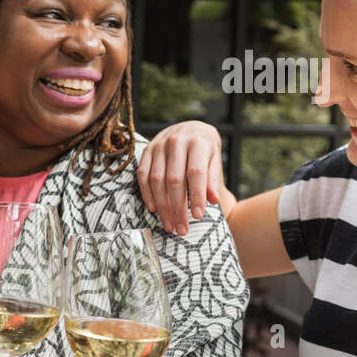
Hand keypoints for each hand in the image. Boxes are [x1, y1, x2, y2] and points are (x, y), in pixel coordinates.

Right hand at [136, 121, 223, 236]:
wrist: (189, 128)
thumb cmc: (204, 148)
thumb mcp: (214, 159)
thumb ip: (212, 179)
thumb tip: (213, 200)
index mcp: (197, 143)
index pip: (195, 173)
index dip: (197, 196)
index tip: (197, 216)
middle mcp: (176, 142)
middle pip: (174, 180)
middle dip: (177, 208)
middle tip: (181, 229)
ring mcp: (158, 146)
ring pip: (157, 181)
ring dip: (162, 206)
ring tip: (169, 224)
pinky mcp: (146, 151)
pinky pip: (143, 175)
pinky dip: (147, 194)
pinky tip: (154, 209)